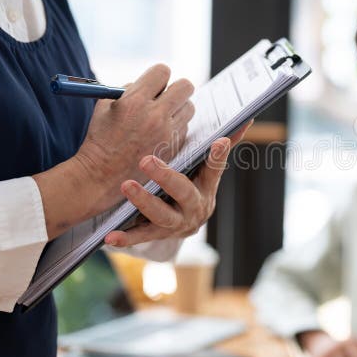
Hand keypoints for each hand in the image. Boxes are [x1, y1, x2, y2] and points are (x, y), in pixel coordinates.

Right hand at [74, 65, 194, 212]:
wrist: (101, 175)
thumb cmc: (101, 138)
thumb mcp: (106, 106)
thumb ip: (130, 89)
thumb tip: (150, 82)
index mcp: (135, 101)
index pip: (162, 72)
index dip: (158, 76)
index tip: (155, 83)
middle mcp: (155, 116)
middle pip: (185, 87)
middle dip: (177, 88)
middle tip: (168, 95)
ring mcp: (167, 133)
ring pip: (189, 108)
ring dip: (179, 108)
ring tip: (164, 115)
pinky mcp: (174, 148)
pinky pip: (185, 127)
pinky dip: (176, 127)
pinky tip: (160, 133)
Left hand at [103, 121, 251, 246]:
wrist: (183, 223)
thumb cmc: (192, 185)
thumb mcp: (204, 169)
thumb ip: (219, 148)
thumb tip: (246, 119)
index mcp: (206, 187)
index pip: (215, 168)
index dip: (218, 156)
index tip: (219, 140)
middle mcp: (195, 207)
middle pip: (184, 192)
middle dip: (166, 177)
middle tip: (147, 160)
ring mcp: (177, 224)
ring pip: (162, 215)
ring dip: (144, 201)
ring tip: (126, 185)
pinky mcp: (158, 236)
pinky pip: (141, 237)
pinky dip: (126, 238)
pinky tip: (110, 237)